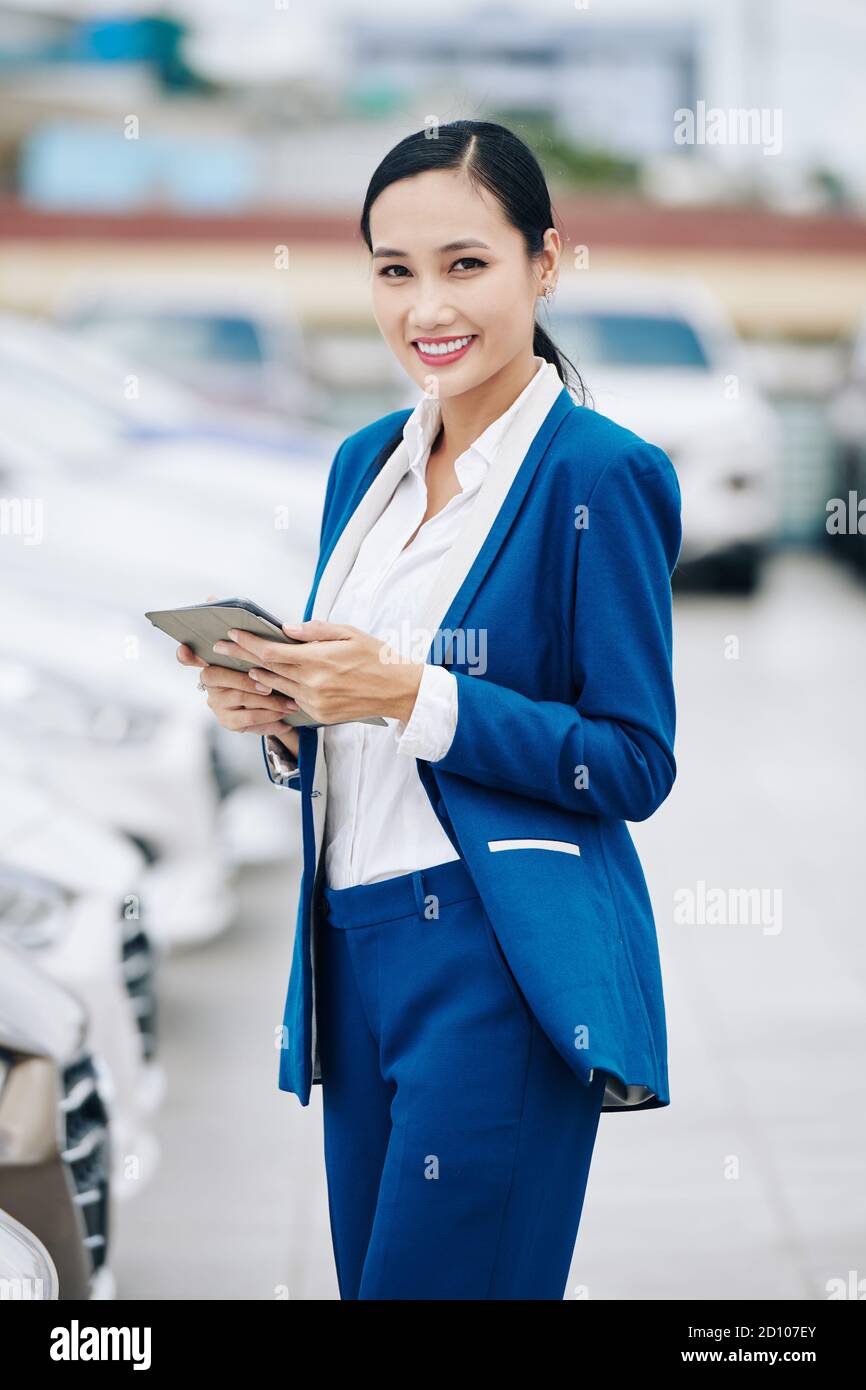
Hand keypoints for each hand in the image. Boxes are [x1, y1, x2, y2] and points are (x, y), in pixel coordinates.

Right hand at [174, 595, 298, 754]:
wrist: (291, 699)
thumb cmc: (274, 665)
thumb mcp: (266, 643)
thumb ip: (240, 624)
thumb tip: (210, 597)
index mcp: (213, 661)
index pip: (188, 656)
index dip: (185, 654)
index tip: (186, 649)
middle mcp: (210, 683)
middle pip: (215, 678)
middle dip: (242, 682)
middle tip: (266, 686)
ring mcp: (218, 703)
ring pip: (237, 700)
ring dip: (265, 703)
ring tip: (288, 703)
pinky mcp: (230, 721)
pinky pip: (248, 721)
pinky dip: (269, 719)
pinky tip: (286, 718)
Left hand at [210, 618, 424, 725]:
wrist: (398, 691)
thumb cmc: (377, 657)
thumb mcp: (349, 633)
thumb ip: (316, 630)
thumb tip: (287, 628)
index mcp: (319, 661)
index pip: (273, 652)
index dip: (249, 643)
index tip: (231, 634)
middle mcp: (313, 685)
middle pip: (268, 670)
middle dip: (243, 657)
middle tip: (221, 647)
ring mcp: (315, 703)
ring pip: (277, 687)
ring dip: (257, 675)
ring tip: (240, 663)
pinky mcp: (319, 716)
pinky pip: (292, 700)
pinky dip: (280, 690)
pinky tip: (269, 681)